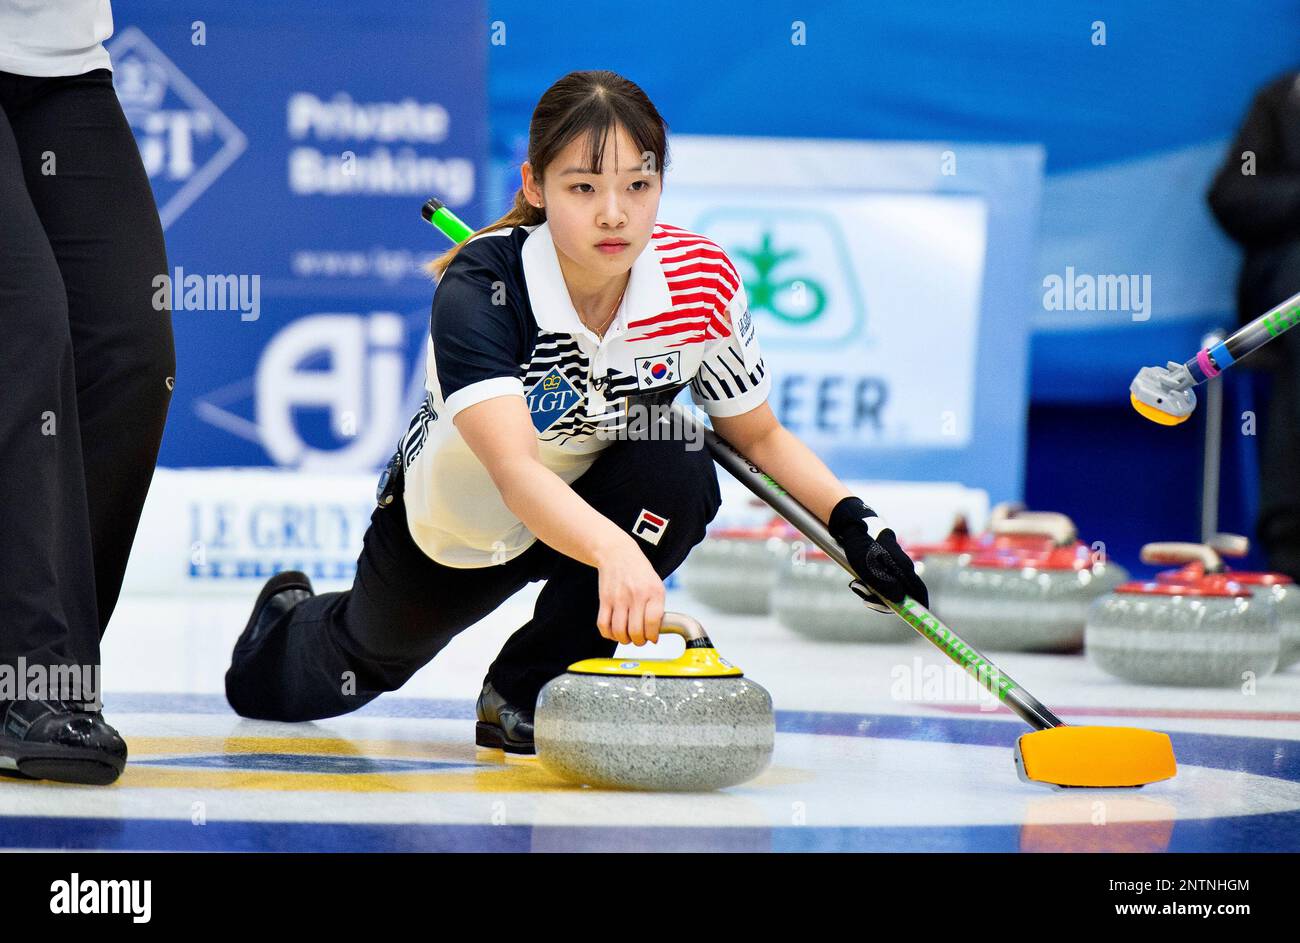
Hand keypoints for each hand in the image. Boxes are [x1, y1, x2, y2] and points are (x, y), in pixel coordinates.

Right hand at [593, 536, 665, 645]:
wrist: (617, 553)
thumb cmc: (639, 572)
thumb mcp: (656, 585)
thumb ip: (657, 608)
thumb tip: (655, 633)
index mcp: (653, 592)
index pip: (653, 622)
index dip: (652, 636)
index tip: (652, 638)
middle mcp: (636, 595)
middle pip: (636, 631)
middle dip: (638, 641)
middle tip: (639, 639)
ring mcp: (619, 598)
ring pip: (619, 631)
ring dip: (624, 640)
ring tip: (627, 636)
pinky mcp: (604, 600)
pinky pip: (603, 625)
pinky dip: (609, 634)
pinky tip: (614, 631)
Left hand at [827, 496, 928, 612]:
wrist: (854, 526)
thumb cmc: (862, 547)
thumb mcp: (868, 568)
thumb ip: (885, 585)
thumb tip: (901, 600)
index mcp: (904, 568)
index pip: (919, 592)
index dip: (920, 607)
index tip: (915, 619)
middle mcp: (903, 567)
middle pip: (902, 594)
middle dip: (883, 601)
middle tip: (865, 599)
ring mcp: (896, 566)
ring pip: (890, 588)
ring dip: (873, 592)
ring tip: (856, 584)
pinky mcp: (887, 565)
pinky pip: (882, 582)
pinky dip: (871, 584)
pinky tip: (859, 579)